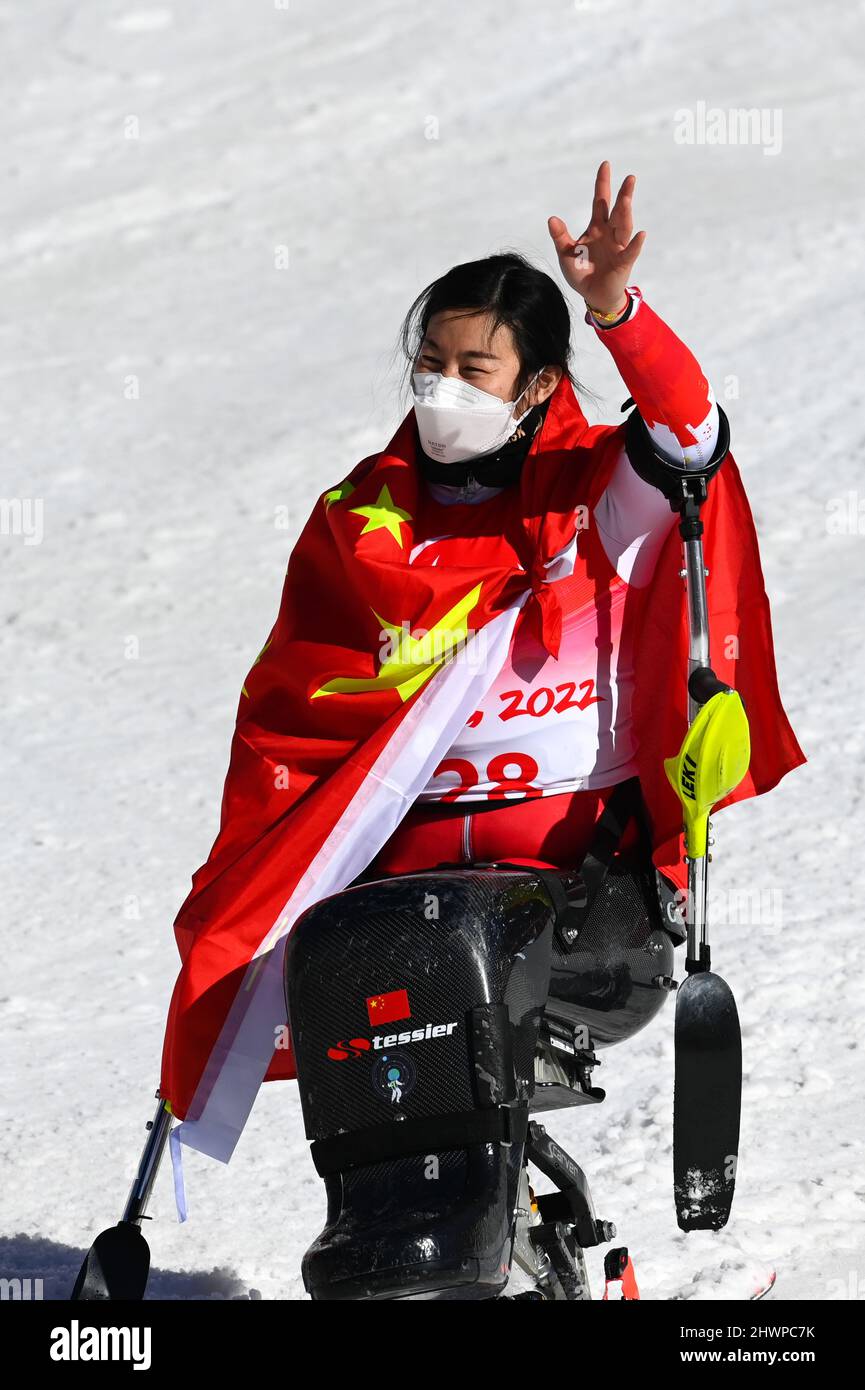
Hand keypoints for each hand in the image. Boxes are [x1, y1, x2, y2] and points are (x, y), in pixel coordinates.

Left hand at [548, 160, 646, 315]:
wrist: (593, 296)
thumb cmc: (582, 272)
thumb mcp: (566, 254)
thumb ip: (560, 237)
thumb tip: (552, 218)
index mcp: (596, 227)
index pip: (600, 201)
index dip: (602, 183)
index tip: (605, 165)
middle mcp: (610, 233)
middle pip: (617, 210)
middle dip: (623, 194)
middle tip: (630, 178)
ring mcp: (619, 246)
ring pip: (624, 226)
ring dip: (626, 213)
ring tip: (626, 200)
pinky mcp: (624, 262)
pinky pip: (631, 251)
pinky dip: (635, 244)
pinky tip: (640, 235)